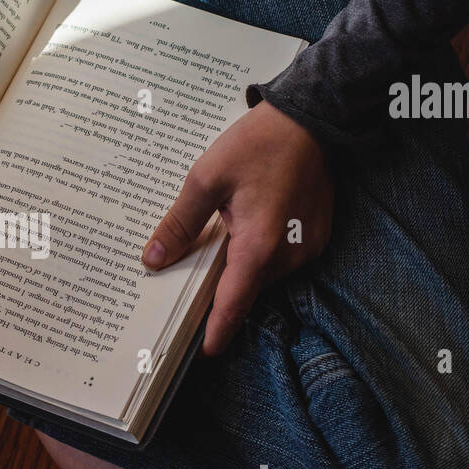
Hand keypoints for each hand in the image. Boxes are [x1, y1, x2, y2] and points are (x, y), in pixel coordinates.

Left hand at [143, 100, 333, 354]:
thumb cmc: (261, 142)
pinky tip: (240, 228)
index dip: (216, 330)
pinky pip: (279, 257)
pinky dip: (257, 251)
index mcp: (259, 246)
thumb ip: (180, 224)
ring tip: (213, 246)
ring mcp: (305, 247)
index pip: (233, 304)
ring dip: (238, 267)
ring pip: (261, 273)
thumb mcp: (206, 179)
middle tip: (187, 282)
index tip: (202, 351)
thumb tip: (154, 259)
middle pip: (245, 289)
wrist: (313, 117)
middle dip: (219, 290)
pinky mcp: (314, 235)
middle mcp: (288, 255)